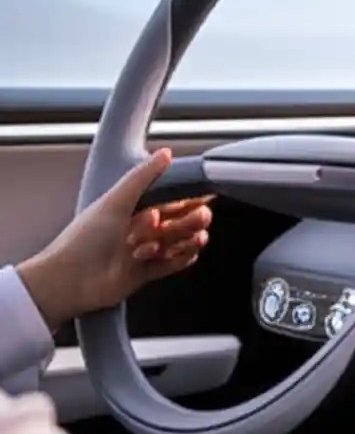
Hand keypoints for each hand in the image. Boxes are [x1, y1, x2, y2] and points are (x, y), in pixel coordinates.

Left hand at [17, 149, 213, 330]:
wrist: (70, 281)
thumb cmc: (85, 240)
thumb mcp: (115, 201)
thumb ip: (141, 176)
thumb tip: (165, 153)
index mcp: (129, 209)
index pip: (167, 200)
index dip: (187, 199)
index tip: (205, 196)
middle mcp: (135, 230)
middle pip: (175, 222)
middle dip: (190, 220)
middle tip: (201, 218)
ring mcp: (140, 252)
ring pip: (175, 244)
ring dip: (188, 240)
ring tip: (196, 238)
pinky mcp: (143, 274)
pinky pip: (170, 266)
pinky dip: (181, 260)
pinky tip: (189, 254)